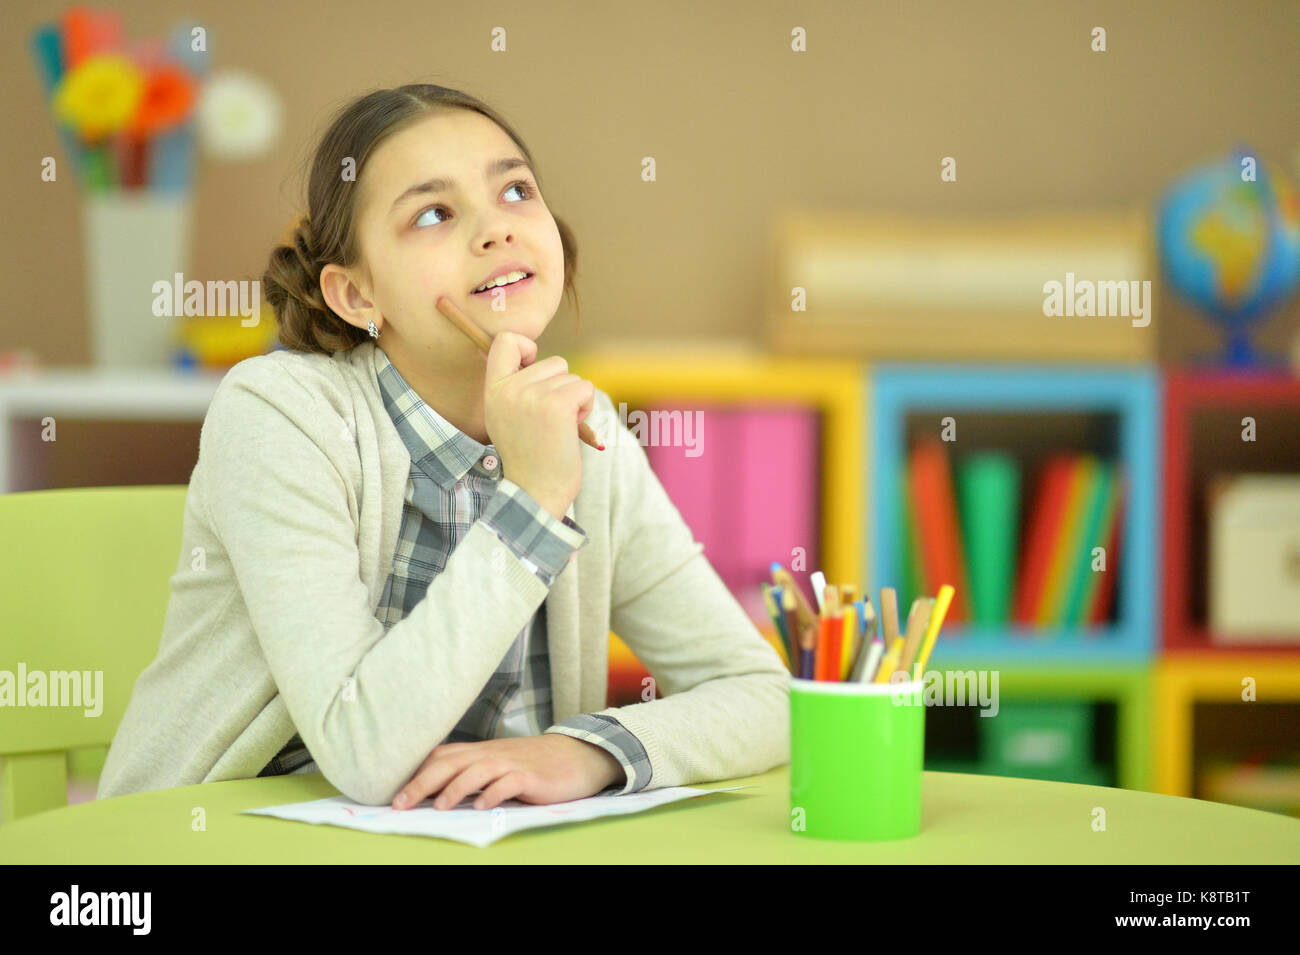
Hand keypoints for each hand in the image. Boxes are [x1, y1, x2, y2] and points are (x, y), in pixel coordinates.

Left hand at [391, 734, 625, 811]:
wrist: (578, 756)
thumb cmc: (535, 764)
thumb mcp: (500, 765)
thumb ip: (472, 773)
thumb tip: (435, 792)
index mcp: (481, 752)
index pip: (441, 756)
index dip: (415, 772)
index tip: (392, 793)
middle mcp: (492, 754)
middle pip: (451, 762)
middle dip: (422, 782)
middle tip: (400, 804)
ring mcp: (512, 763)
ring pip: (477, 770)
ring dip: (455, 788)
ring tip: (438, 807)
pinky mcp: (532, 776)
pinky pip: (509, 782)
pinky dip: (493, 793)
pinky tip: (482, 806)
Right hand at [482, 331, 594, 520]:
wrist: (535, 493)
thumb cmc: (529, 457)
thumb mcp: (506, 417)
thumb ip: (515, 387)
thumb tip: (534, 357)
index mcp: (492, 390)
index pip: (507, 340)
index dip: (527, 348)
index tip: (533, 369)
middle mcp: (509, 389)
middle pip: (554, 361)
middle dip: (561, 387)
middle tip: (550, 420)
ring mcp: (532, 395)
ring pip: (572, 376)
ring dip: (574, 400)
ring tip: (558, 428)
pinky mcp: (557, 405)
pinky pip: (585, 389)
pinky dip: (586, 408)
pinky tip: (570, 430)